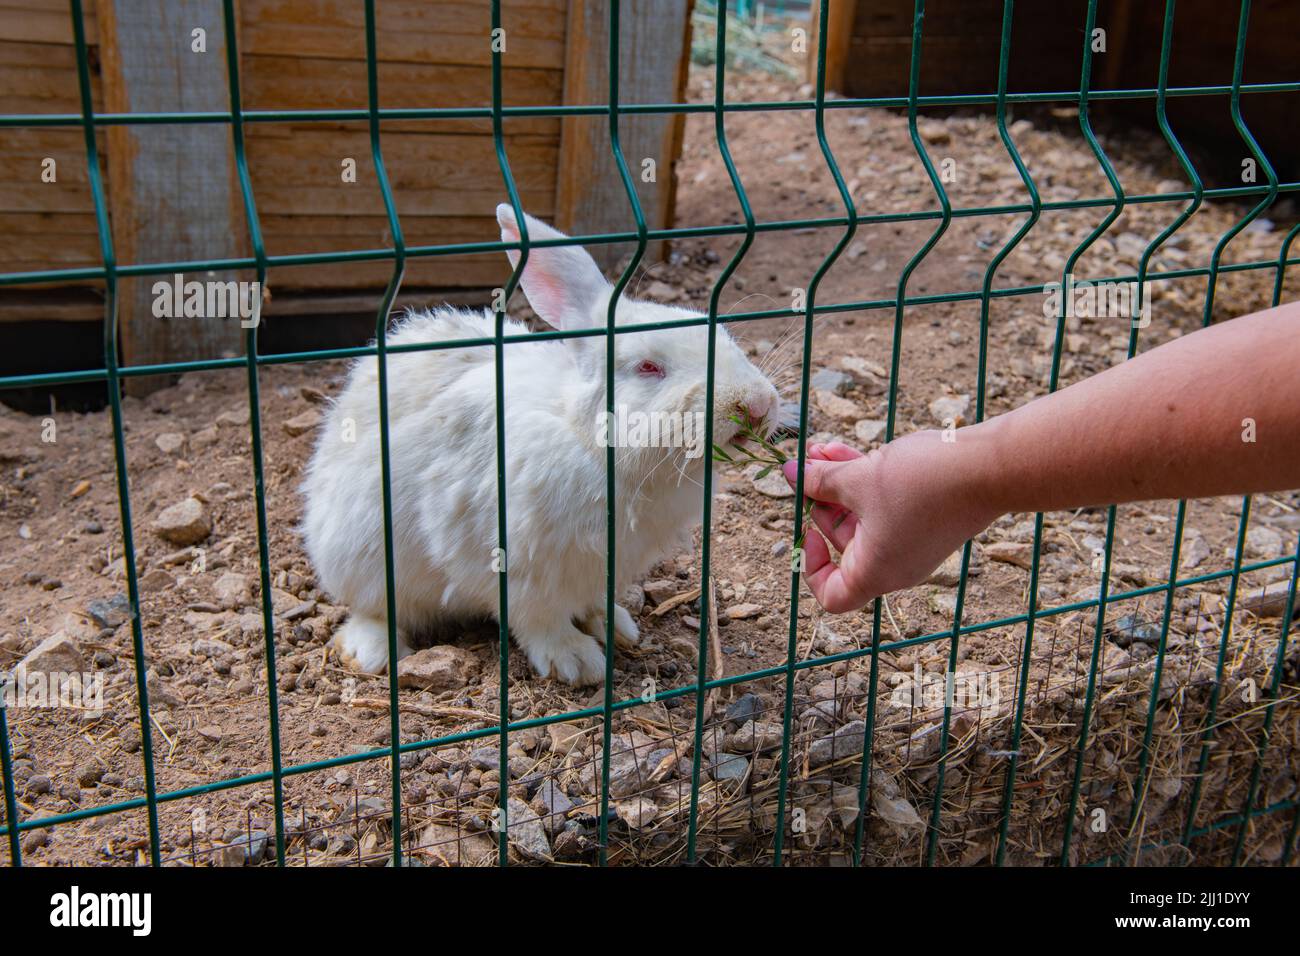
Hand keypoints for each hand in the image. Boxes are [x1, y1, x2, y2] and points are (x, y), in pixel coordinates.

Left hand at [781, 432, 1000, 612]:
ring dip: (840, 486)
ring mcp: (914, 545)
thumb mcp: (858, 478)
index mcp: (876, 573)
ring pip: (864, 520)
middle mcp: (895, 568)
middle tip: (809, 468)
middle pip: (844, 547)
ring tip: (822, 449)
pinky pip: (886, 509)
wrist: (990, 467)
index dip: (811, 568)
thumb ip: (819, 480)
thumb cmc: (922, 482)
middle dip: (822, 505)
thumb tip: (791, 472)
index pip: (833, 596)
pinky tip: (847, 450)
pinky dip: (866, 484)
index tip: (808, 530)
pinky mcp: (928, 521)